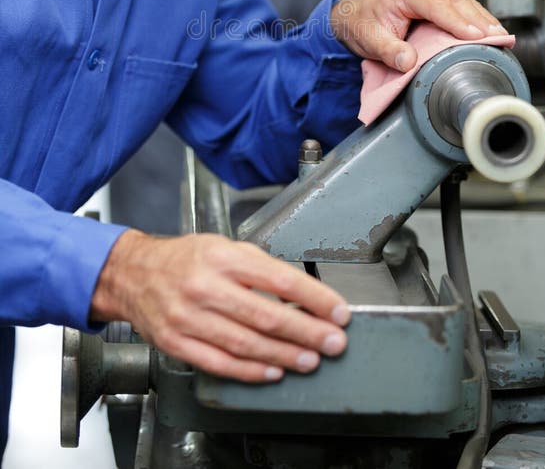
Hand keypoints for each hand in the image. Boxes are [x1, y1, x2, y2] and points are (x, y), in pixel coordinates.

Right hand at [90, 230, 349, 382]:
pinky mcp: (177, 343)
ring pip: (246, 343)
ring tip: (310, 359)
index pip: (280, 279)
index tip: (337, 311)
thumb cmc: (185, 259)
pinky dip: (250, 370)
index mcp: (223, 257)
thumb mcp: (223, 247)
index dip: (314, 298)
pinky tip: (273, 371)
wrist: (132, 274)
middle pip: (266, 315)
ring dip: (284, 355)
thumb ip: (260, 268)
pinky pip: (220, 363)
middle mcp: (206, 286)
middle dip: (307, 331)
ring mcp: (189, 317)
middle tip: (333, 341)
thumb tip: (301, 293)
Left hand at [330, 0, 505, 70]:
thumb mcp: (367, 38)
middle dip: (479, 21)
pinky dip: (479, 19)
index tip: (475, 36)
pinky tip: (493, 32)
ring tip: (503, 37)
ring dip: (484, 20)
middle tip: (500, 39)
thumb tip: (407, 62)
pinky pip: (463, 8)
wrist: (355, 12)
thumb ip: (386, 50)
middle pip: (457, 2)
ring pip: (465, 3)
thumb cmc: (361, 22)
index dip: (457, 21)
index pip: (437, 5)